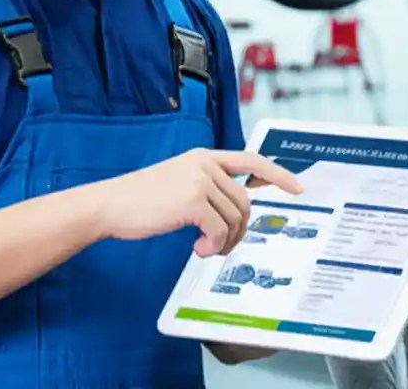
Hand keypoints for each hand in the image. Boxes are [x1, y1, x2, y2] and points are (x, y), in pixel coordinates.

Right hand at [101, 149, 302, 256]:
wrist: (110, 204)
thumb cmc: (141, 200)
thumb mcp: (179, 183)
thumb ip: (207, 188)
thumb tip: (237, 210)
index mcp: (204, 157)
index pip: (251, 160)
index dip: (277, 174)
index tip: (297, 187)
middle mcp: (204, 164)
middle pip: (244, 201)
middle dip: (239, 229)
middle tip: (222, 246)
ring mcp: (198, 181)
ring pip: (234, 217)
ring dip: (225, 241)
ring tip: (205, 248)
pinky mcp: (191, 201)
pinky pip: (220, 230)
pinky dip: (213, 245)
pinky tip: (198, 249)